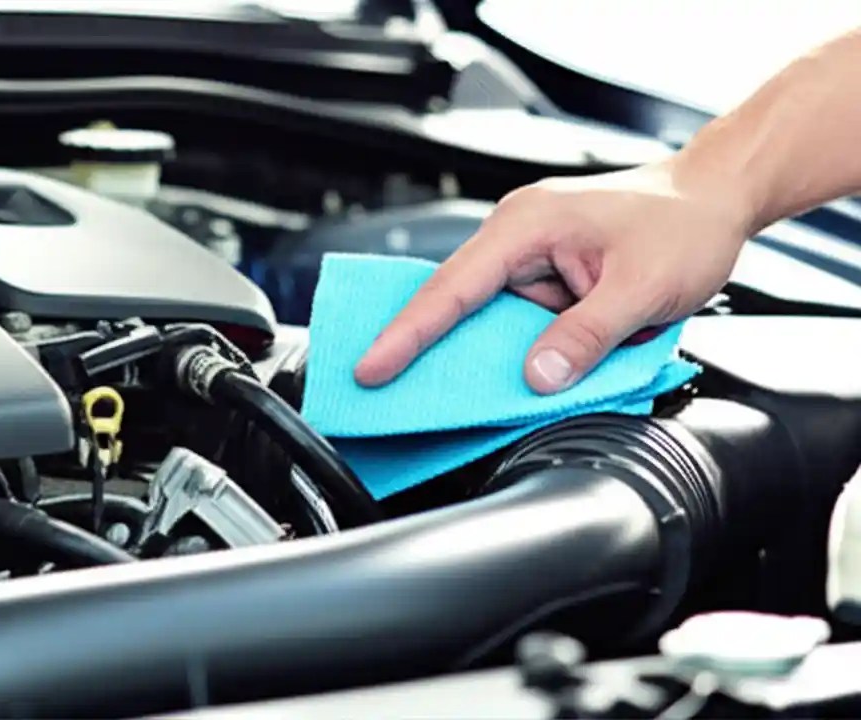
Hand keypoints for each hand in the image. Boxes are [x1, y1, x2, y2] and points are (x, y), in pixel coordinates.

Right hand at [353, 159, 753, 392]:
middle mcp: (517, 238)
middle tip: (391, 392)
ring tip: (481, 392)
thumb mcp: (642, 288)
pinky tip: (534, 373)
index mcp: (525, 227)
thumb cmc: (684, 224)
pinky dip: (524, 350)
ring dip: (495, 356)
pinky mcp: (548, 278)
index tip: (371, 368)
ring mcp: (531, 258)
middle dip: (431, 350)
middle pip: (458, 306)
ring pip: (491, 322)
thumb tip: (537, 377)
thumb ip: (586, 336)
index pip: (451, 288)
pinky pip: (520, 322)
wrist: (717, 198)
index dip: (407, 333)